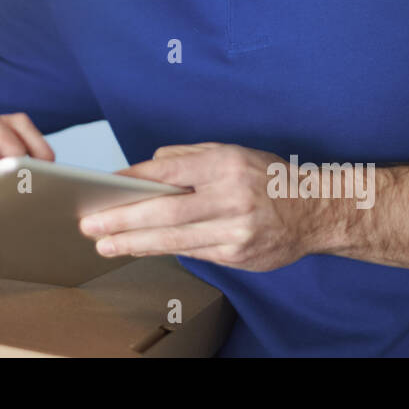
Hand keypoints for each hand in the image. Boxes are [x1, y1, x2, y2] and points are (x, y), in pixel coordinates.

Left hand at [77, 142, 320, 270]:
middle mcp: (231, 197)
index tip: (104, 186)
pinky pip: (193, 252)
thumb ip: (188, 158)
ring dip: (135, 243)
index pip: (168, 173)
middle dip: (123, 220)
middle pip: (165, 212)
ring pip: (175, 239)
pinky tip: (140, 248)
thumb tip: (148, 169)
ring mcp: (236, 230)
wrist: (316, 210)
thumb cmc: (268, 177)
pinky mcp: (239, 255)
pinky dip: (164, 249)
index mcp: (226, 164)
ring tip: (106, 245)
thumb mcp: (231, 152)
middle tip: (91, 225)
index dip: (132, 181)